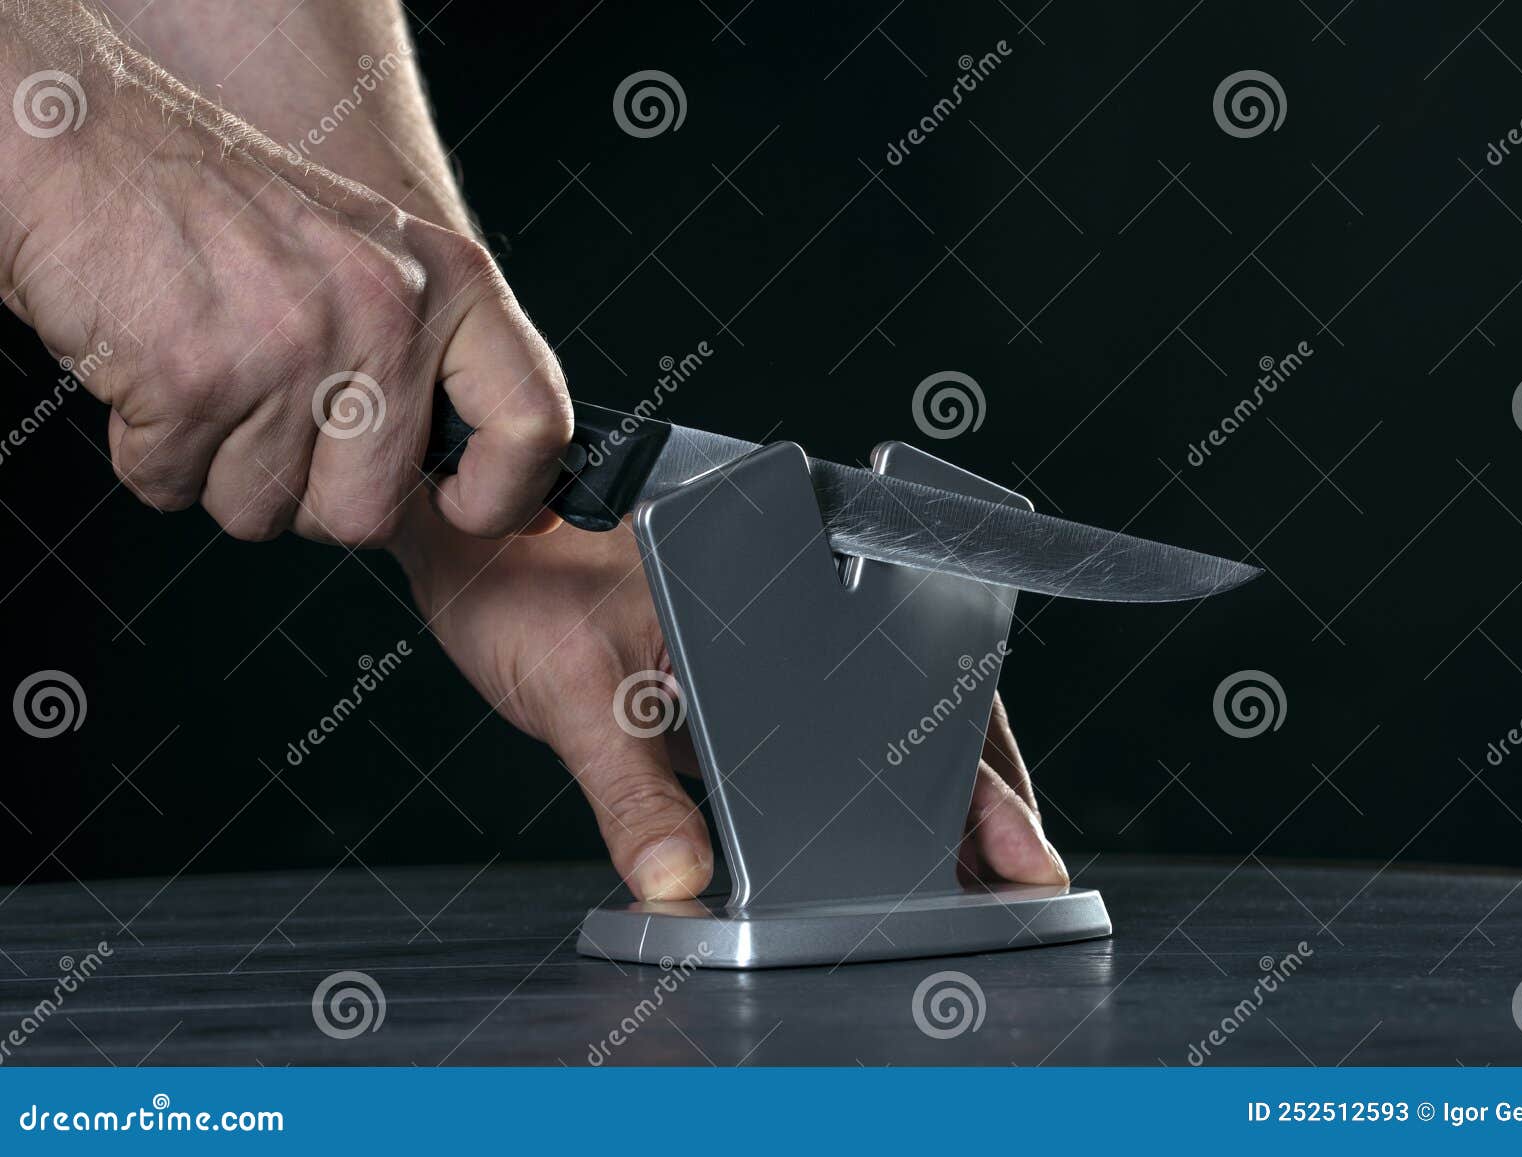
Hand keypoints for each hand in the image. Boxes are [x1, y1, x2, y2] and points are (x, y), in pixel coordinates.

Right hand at [1, 22, 568, 544]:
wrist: (88, 142)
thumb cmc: (232, 212)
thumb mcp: (378, 257)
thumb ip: (441, 364)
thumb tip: (509, 496)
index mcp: (448, 281)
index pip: (534, 424)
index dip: (503, 498)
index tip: (463, 509)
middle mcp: (385, 311)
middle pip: (370, 514)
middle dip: (309, 499)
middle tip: (273, 421)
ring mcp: (291, 346)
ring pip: (264, 513)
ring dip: (221, 472)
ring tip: (211, 377)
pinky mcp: (195, 376)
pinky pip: (174, 488)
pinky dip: (152, 454)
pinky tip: (156, 376)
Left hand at [391, 499, 1069, 899]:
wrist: (462, 532)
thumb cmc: (518, 573)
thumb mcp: (580, 690)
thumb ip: (635, 792)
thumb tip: (682, 886)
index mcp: (790, 578)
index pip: (919, 671)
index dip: (974, 765)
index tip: (1012, 842)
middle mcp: (797, 606)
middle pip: (922, 706)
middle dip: (974, 797)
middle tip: (1020, 878)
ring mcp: (770, 646)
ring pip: (878, 726)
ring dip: (921, 802)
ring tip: (969, 880)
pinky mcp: (730, 683)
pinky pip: (808, 747)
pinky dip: (844, 802)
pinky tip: (866, 855)